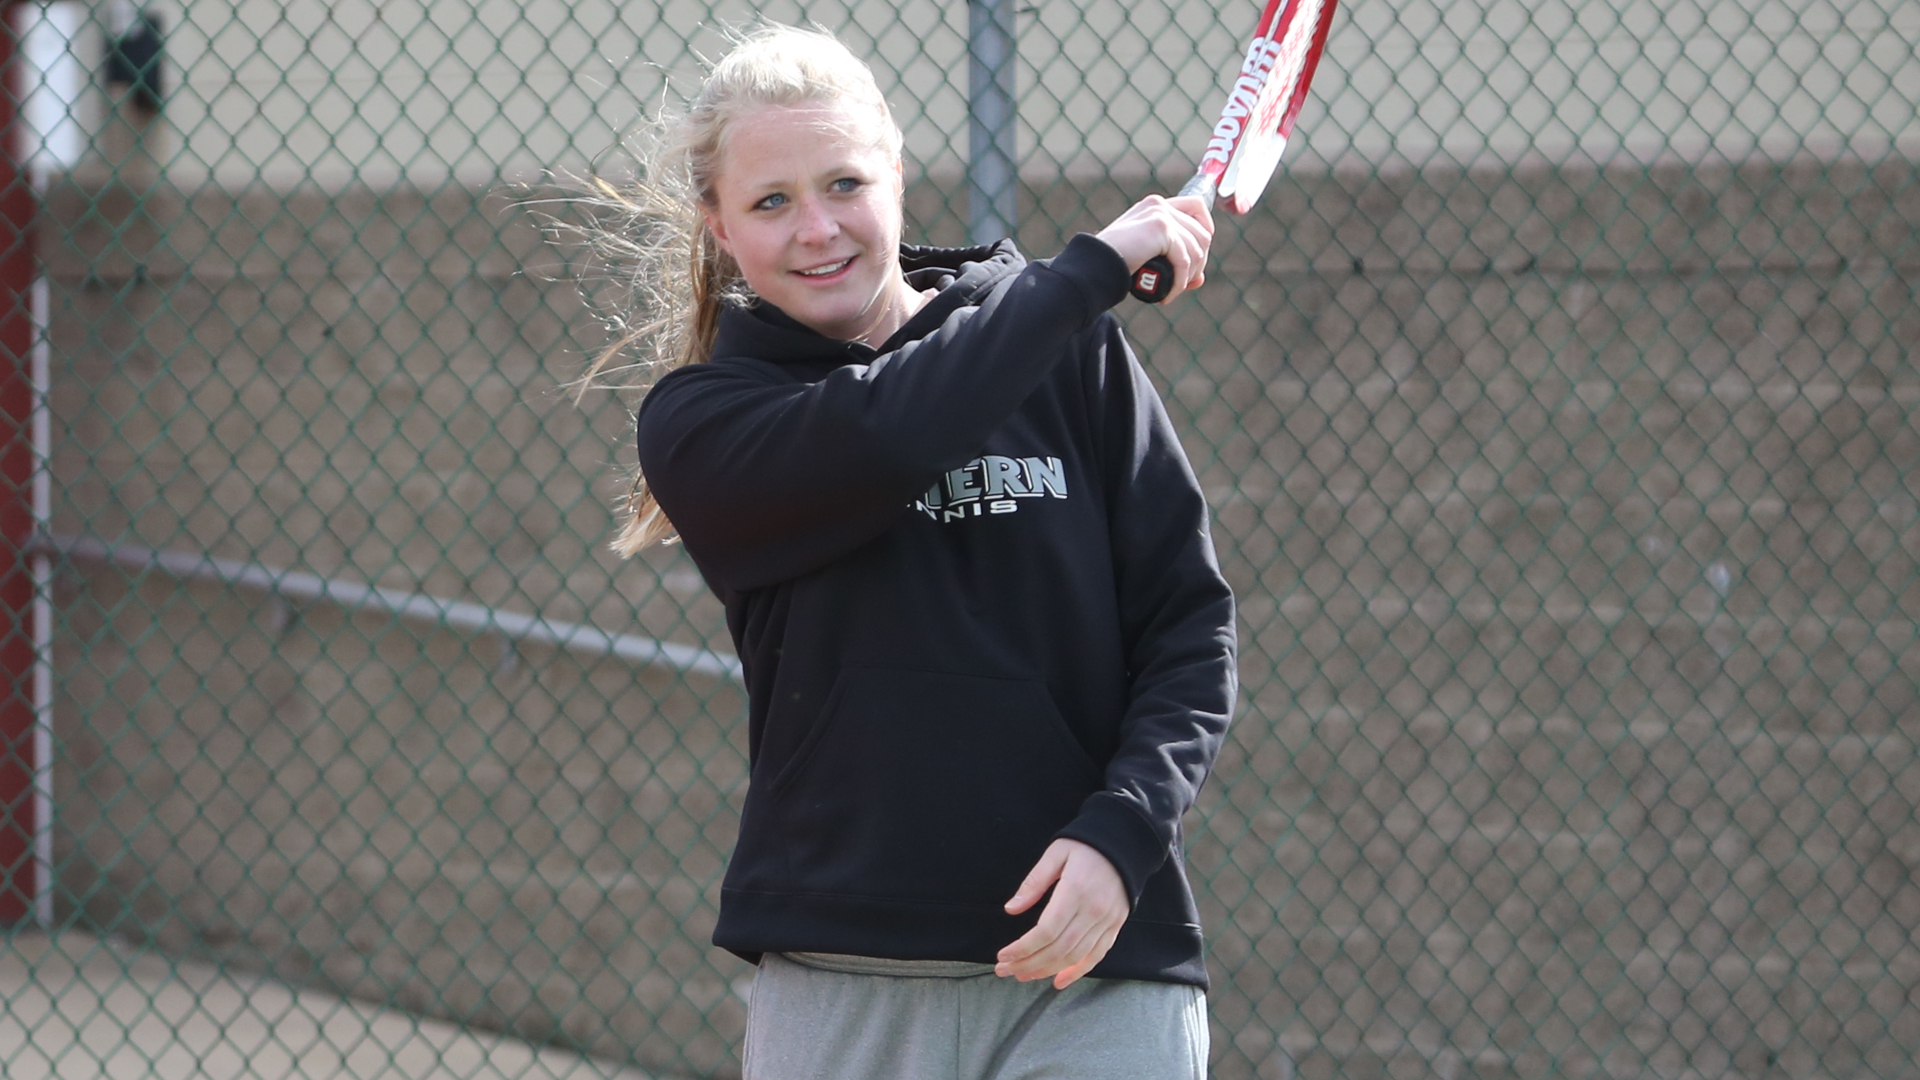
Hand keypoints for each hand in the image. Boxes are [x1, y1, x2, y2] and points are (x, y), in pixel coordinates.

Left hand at [996, 838, 1128, 988]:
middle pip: (1058, 949)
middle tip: (1006, 970)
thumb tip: (1011, 909)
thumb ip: (1034, 882)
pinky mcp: (1115, 927)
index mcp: (1075, 891)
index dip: (1023, 948)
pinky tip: (1059, 981)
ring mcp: (1107, 922)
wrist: (1125, 843)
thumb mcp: (1056, 854)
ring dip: (1047, 970)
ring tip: (1024, 975)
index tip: (1004, 955)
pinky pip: (1096, 956)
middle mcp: (1093, 911)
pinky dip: (1077, 972)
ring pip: (1075, 957)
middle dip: (1028, 964)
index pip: (1046, 931)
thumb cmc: (1086, 846)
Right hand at [1094, 194, 1213, 300]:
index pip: (1197, 207)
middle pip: (1203, 232)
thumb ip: (1173, 261)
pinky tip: (1168, 294)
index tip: (1197, 259)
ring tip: (1173, 290)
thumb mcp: (1149, 259)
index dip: (1205, 231)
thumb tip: (1199, 278)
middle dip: (1199, 263)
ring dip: (1189, 276)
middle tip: (1184, 284)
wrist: (1092, 267)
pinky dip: (1179, 282)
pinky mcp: (1160, 228)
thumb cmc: (1114, 265)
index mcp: (1155, 206)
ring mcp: (1160, 214)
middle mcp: (1159, 205)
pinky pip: (1184, 261)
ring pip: (1197, 248)